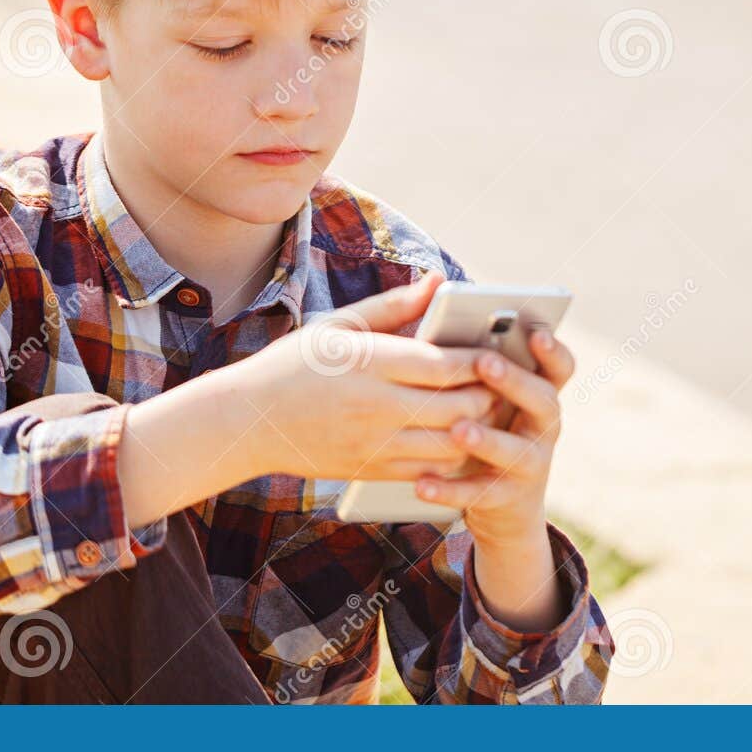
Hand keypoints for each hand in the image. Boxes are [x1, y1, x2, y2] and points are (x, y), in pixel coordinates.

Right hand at [223, 270, 501, 481]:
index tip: (496, 352)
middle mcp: (376, 406)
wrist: (249, 421)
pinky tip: (459, 439)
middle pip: (456, 406)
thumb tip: (438, 281)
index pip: (443, 365)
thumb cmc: (296, 363)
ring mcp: (374, 443)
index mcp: (370, 362)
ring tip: (487, 409)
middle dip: (488, 395)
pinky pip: (428, 470)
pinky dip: (452, 457)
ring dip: (476, 428)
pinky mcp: (371, 469)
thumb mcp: (342, 324)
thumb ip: (396, 305)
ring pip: (449, 444)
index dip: (479, 361)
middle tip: (502, 382)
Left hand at [414, 327, 574, 549]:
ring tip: (459, 430)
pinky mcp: (508, 497)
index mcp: (540, 394)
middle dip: (515, 381)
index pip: (560, 368)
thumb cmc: (485, 426)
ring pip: (515, 450)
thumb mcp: (488, 396)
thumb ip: (472, 361)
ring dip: (487, 439)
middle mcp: (544, 427)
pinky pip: (479, 493)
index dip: (553, 351)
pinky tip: (423, 484)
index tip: (536, 334)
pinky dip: (450, 489)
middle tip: (486, 364)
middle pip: (544, 400)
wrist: (503, 504)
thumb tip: (438, 309)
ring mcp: (531, 463)